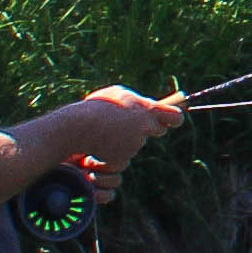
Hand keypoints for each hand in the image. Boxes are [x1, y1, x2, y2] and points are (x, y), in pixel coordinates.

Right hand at [63, 89, 185, 170]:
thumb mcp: (119, 95)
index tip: (172, 119)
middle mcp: (145, 127)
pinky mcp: (124, 157)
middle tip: (133, 123)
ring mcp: (135, 144)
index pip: (175, 117)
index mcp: (147, 109)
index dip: (175, 118)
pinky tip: (103, 143)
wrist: (76, 127)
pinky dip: (117, 149)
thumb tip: (152, 107)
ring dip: (128, 138)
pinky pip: (125, 153)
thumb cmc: (97, 107)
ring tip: (109, 131)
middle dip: (149, 127)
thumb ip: (138, 103)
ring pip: (138, 141)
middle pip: (158, 130)